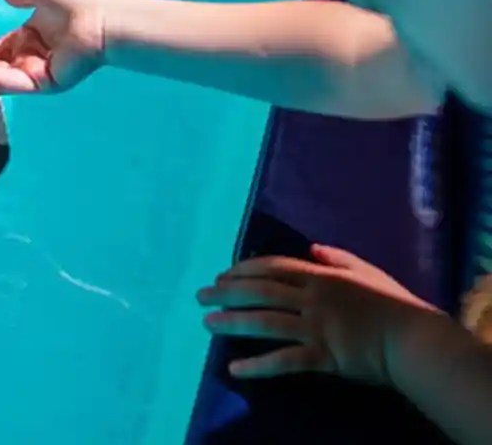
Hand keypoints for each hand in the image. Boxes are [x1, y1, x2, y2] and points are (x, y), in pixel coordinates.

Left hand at [196, 243, 441, 385]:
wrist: (416, 341)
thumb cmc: (394, 304)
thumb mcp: (367, 272)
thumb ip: (338, 258)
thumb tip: (312, 247)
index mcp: (321, 276)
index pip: (272, 267)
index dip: (242, 270)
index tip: (221, 275)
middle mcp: (313, 298)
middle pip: (260, 291)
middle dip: (226, 292)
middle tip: (200, 297)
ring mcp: (317, 327)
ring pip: (266, 322)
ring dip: (232, 322)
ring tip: (207, 324)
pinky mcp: (324, 356)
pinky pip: (285, 360)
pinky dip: (258, 365)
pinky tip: (235, 368)